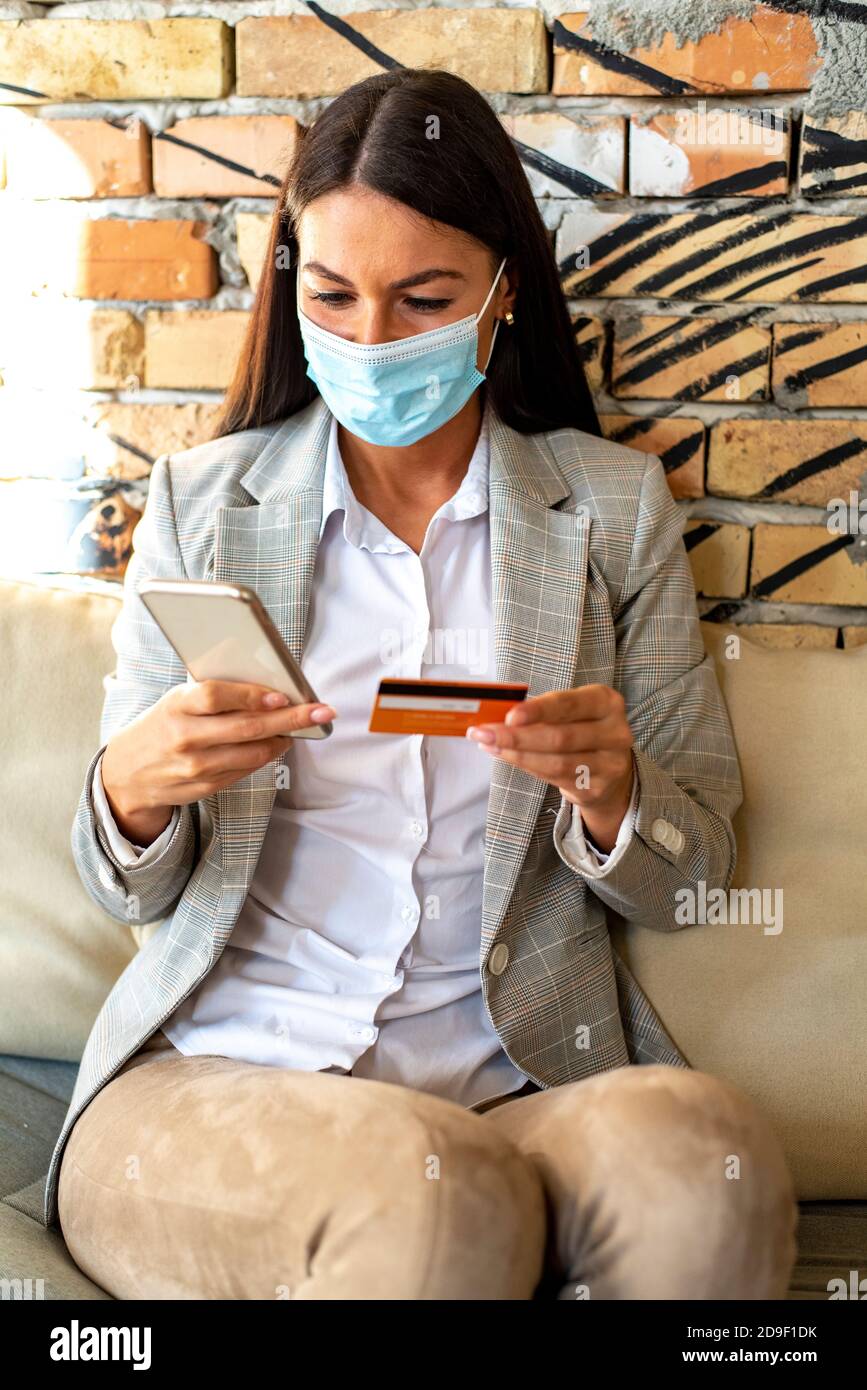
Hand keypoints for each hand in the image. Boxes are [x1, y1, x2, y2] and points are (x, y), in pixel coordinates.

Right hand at [101, 680, 336, 846]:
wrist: (126, 773)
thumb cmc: (161, 726)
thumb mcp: (176, 701)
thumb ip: (213, 695)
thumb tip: (266, 688)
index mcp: (176, 706)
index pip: (218, 697)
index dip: (253, 696)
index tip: (283, 696)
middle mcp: (185, 738)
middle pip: (247, 727)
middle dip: (290, 719)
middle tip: (321, 712)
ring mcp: (194, 767)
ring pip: (252, 754)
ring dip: (282, 740)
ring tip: (299, 729)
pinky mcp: (204, 788)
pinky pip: (244, 771)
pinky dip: (264, 757)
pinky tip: (275, 745)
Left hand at [466, 685, 634, 853]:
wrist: (611, 769)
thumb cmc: (582, 729)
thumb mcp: (571, 712)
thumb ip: (542, 712)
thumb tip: (498, 717)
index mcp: (607, 703)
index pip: (569, 704)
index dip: (538, 710)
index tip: (510, 716)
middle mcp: (615, 733)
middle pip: (560, 737)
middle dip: (517, 736)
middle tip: (485, 734)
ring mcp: (609, 765)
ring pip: (556, 762)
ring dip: (517, 755)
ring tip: (491, 745)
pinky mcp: (597, 789)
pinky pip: (555, 779)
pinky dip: (527, 767)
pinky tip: (507, 757)